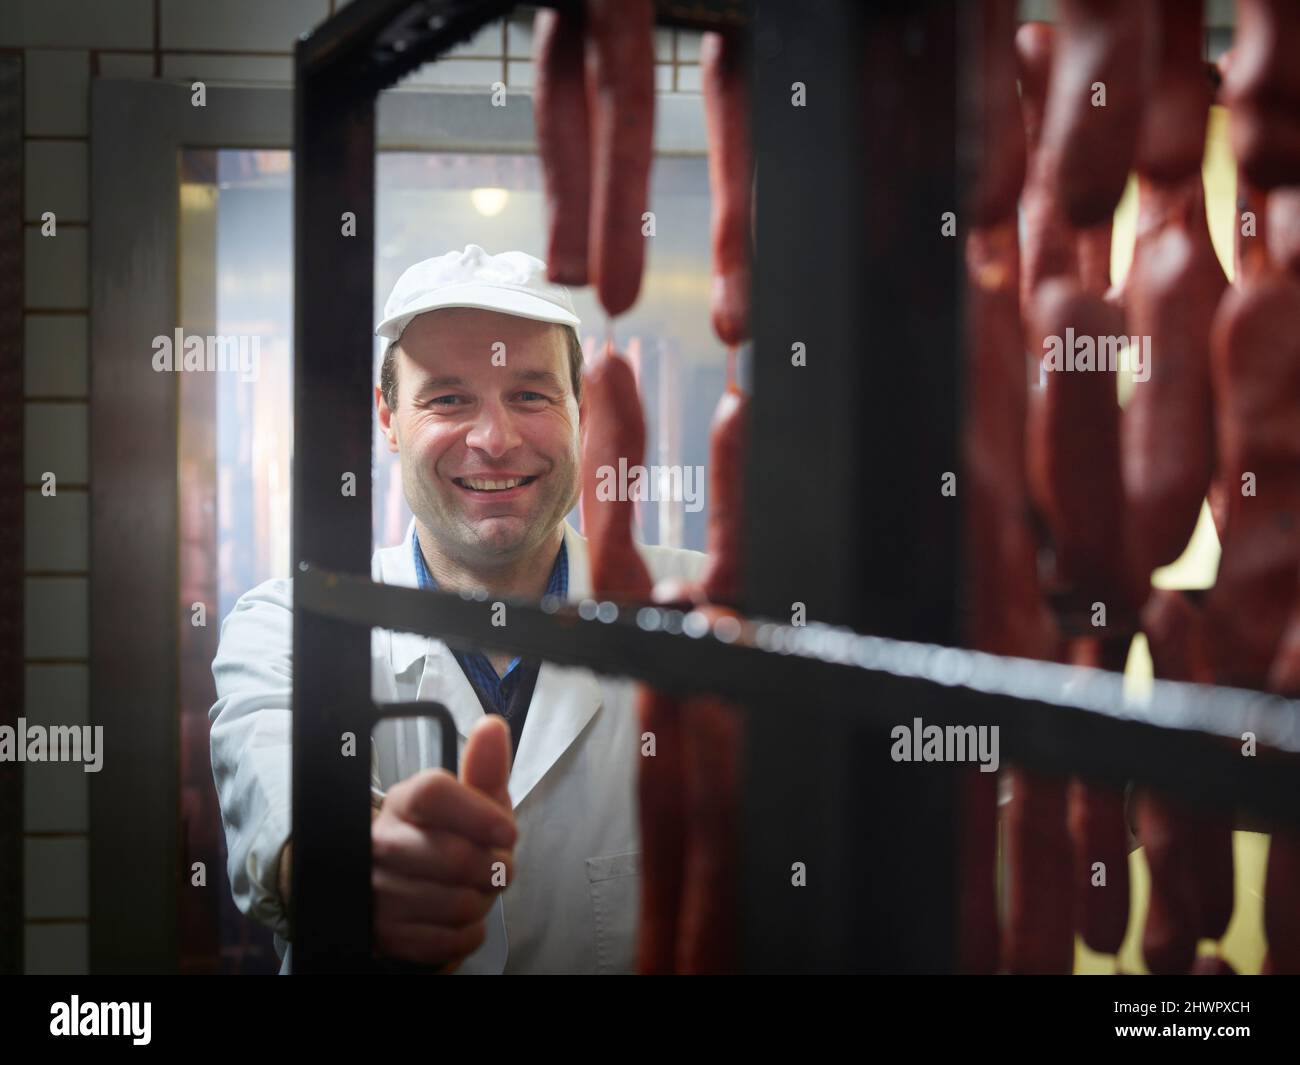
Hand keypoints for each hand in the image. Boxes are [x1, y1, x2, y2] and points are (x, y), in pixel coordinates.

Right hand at [371, 715, 516, 970]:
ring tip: (472, 891)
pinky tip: (458, 917)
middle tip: (496, 867)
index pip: (434, 793)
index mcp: (404, 802)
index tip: (507, 832)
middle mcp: (381, 844)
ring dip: (480, 903)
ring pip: (456, 903)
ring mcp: (378, 892)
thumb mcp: (469, 802)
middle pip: (454, 855)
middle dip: (494, 868)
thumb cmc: (445, 839)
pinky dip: (466, 933)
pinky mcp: (384, 935)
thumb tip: (492, 725)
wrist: (401, 890)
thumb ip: (485, 767)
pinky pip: (447, 941)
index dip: (480, 814)